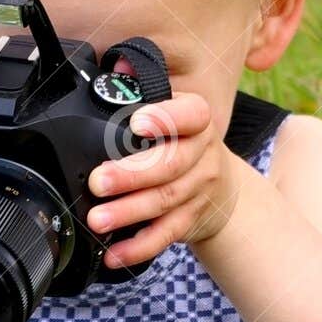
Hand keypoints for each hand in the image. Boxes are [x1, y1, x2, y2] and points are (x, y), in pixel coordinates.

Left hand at [86, 92, 242, 266]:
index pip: (190, 115)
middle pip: (171, 164)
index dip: (166, 118)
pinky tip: (115, 253)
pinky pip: (166, 235)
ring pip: (166, 201)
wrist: (223, 188)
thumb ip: (143, 92)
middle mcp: (203, 153)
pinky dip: (139, 247)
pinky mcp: (192, 220)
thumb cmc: (182, 143)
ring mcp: (200, 189)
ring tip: (98, 219)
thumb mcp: (172, 112)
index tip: (138, 123)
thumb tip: (118, 68)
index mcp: (197, 120)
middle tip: (98, 182)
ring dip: (129, 212)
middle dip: (132, 175)